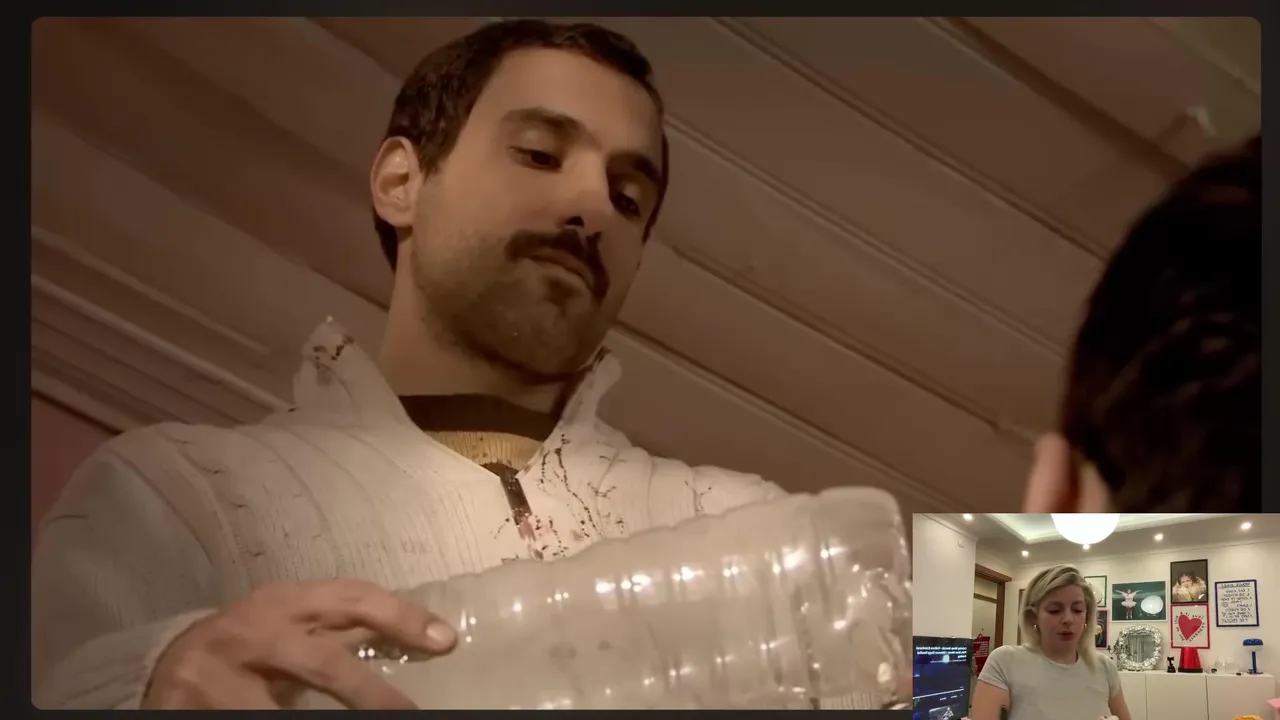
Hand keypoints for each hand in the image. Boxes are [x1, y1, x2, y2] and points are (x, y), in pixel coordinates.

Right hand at [141, 579, 456, 708]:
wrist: (169, 666)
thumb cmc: (252, 645)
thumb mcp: (295, 627)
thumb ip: (342, 630)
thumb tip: (426, 637)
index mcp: (286, 601)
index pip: (352, 598)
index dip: (401, 617)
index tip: (446, 641)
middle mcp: (255, 631)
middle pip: (324, 663)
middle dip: (372, 694)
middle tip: (409, 714)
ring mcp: (219, 674)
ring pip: (281, 711)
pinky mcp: (190, 709)